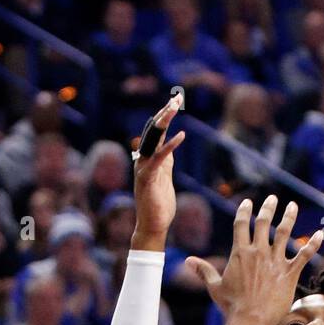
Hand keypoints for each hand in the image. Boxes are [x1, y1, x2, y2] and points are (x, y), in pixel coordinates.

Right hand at [131, 95, 185, 249]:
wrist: (152, 226)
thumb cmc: (159, 205)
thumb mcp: (164, 178)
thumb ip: (165, 162)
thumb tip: (169, 148)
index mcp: (148, 159)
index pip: (155, 132)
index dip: (165, 116)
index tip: (176, 101)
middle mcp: (143, 160)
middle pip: (153, 130)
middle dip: (164, 113)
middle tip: (177, 98)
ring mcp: (143, 168)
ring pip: (152, 139)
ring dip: (163, 121)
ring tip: (175, 107)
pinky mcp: (147, 179)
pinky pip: (159, 158)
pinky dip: (170, 146)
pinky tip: (181, 135)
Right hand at [188, 196, 322, 324]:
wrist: (250, 320)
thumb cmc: (231, 306)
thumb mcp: (215, 286)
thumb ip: (204, 270)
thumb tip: (187, 260)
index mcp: (240, 253)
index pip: (241, 224)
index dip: (244, 211)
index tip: (248, 202)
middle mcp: (258, 252)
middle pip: (263, 223)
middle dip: (268, 208)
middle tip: (273, 198)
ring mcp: (275, 261)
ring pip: (284, 233)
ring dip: (289, 217)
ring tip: (293, 206)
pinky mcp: (290, 273)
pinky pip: (304, 254)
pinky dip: (313, 243)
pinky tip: (321, 233)